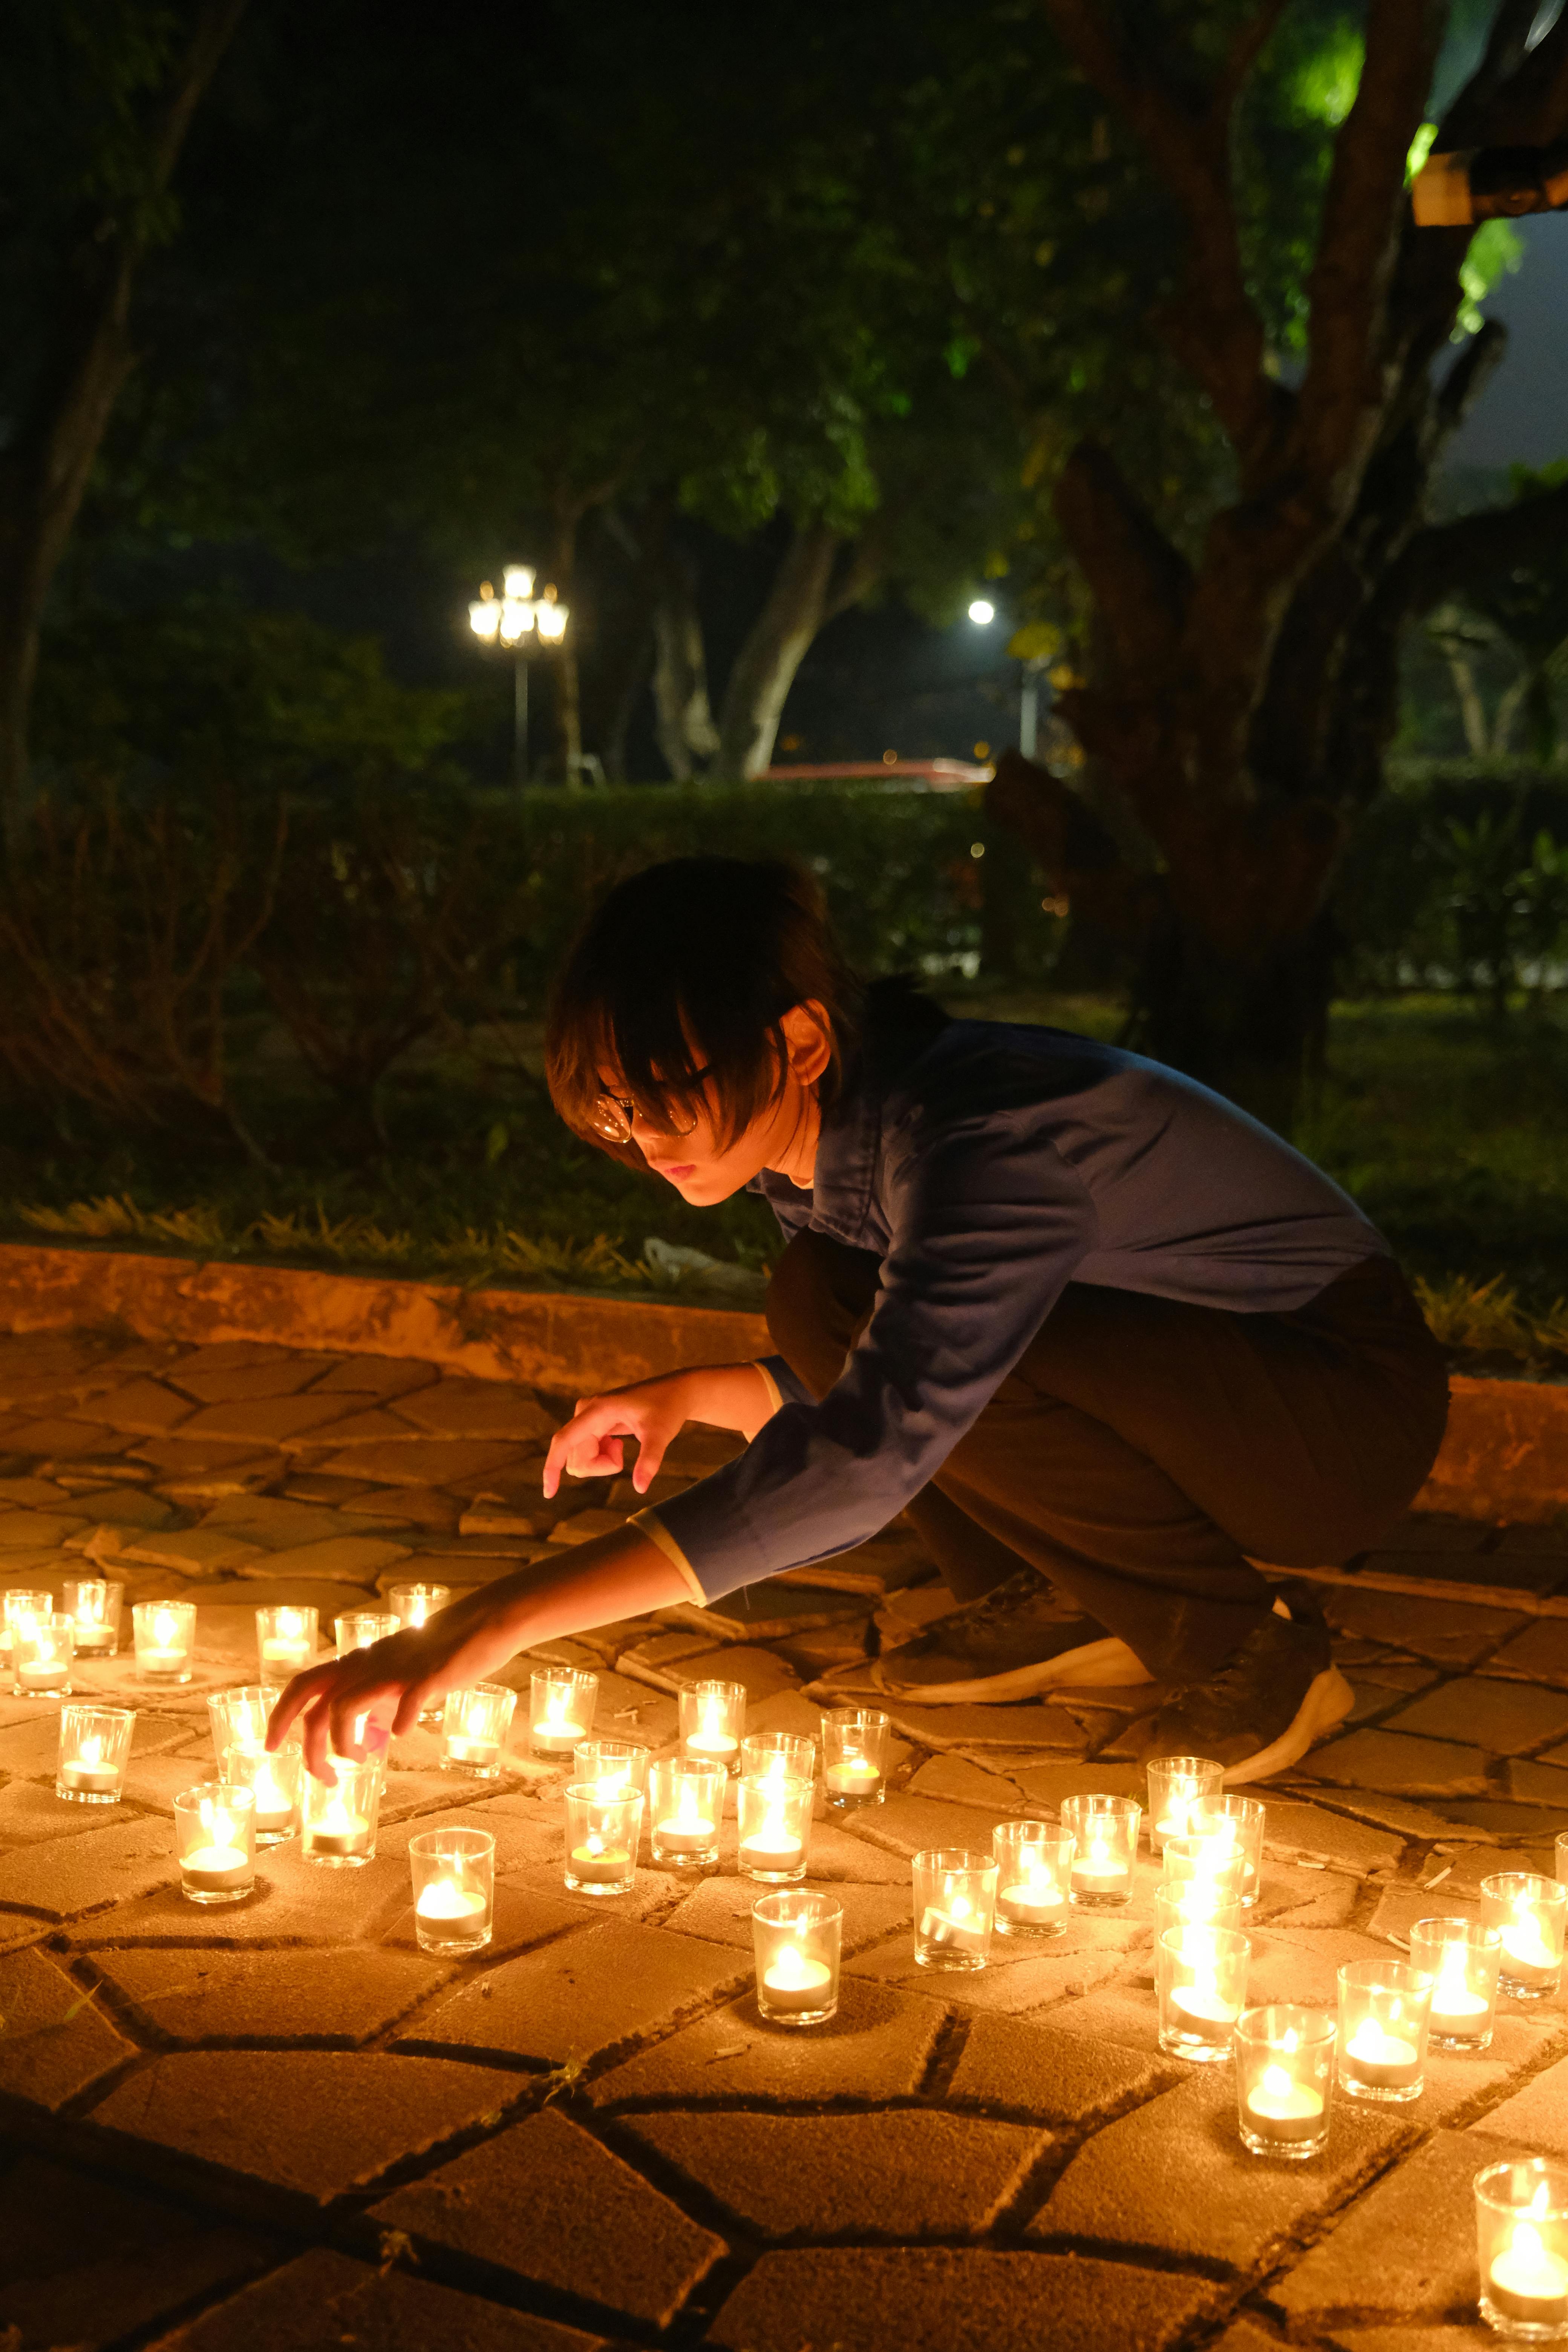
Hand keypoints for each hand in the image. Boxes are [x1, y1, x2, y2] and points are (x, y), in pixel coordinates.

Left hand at [266, 1597, 514, 1783]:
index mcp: (359, 1663)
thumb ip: (377, 1705)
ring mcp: (397, 1669)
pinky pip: (406, 1699)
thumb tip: (367, 1741)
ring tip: (361, 1760)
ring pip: (345, 1706)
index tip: (272, 1747)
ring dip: (344, 1742)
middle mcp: (369, 1664)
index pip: (303, 1686)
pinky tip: (404, 1731)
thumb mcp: (398, 1678)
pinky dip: (399, 1721)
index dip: (280, 1716)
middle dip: (306, 1744)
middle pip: (316, 1703)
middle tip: (320, 1776)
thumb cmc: (441, 1652)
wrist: (484, 1621)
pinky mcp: (429, 1674)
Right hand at [542, 1371, 692, 1496]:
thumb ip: (649, 1460)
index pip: (564, 1440)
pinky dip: (603, 1458)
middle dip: (599, 1467)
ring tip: (623, 1445)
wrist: (677, 1392)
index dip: (552, 1467)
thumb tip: (640, 1488)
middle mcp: (586, 1411)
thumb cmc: (668, 1409)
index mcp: (597, 1410)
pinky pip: (587, 1453)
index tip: (549, 1493)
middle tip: (624, 1454)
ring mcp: (588, 1418)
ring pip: (581, 1458)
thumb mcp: (661, 1434)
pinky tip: (619, 1443)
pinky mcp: (593, 1424)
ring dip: (602, 1463)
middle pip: (576, 1457)